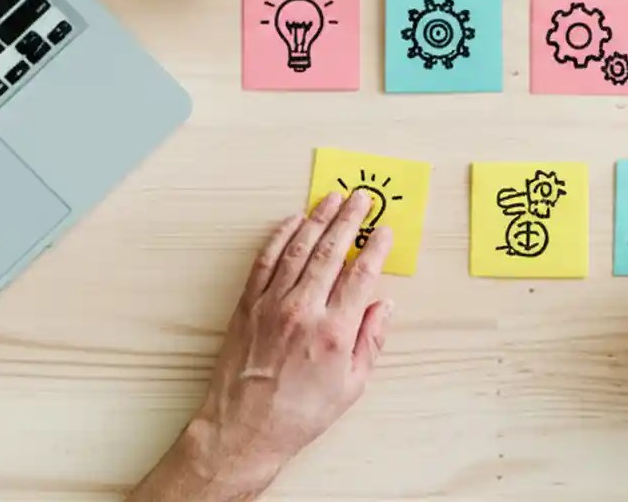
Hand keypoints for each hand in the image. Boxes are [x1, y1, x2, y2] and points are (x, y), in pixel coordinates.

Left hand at [129, 191, 393, 501]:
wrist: (243, 430)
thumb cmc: (299, 415)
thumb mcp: (350, 387)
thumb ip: (371, 341)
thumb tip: (384, 306)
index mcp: (334, 332)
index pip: (361, 275)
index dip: (375, 248)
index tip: (384, 231)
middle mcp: (303, 311)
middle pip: (331, 251)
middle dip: (349, 219)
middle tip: (362, 198)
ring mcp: (272, 305)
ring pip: (299, 248)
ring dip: (317, 219)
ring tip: (332, 198)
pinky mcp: (248, 305)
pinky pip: (266, 260)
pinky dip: (280, 236)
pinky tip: (293, 221)